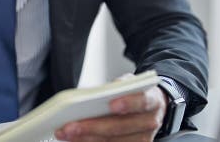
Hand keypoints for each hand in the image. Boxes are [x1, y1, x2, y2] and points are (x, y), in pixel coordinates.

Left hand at [54, 85, 168, 141]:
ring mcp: (142, 139)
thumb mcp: (131, 82)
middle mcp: (149, 122)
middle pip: (120, 127)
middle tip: (70, 126)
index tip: (112, 104)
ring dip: (86, 139)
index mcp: (151, 101)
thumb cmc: (136, 94)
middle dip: (92, 127)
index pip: (141, 102)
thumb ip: (118, 85)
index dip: (128, 103)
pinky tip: (76, 140)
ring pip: (113, 141)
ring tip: (66, 133)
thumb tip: (96, 93)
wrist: (153, 108)